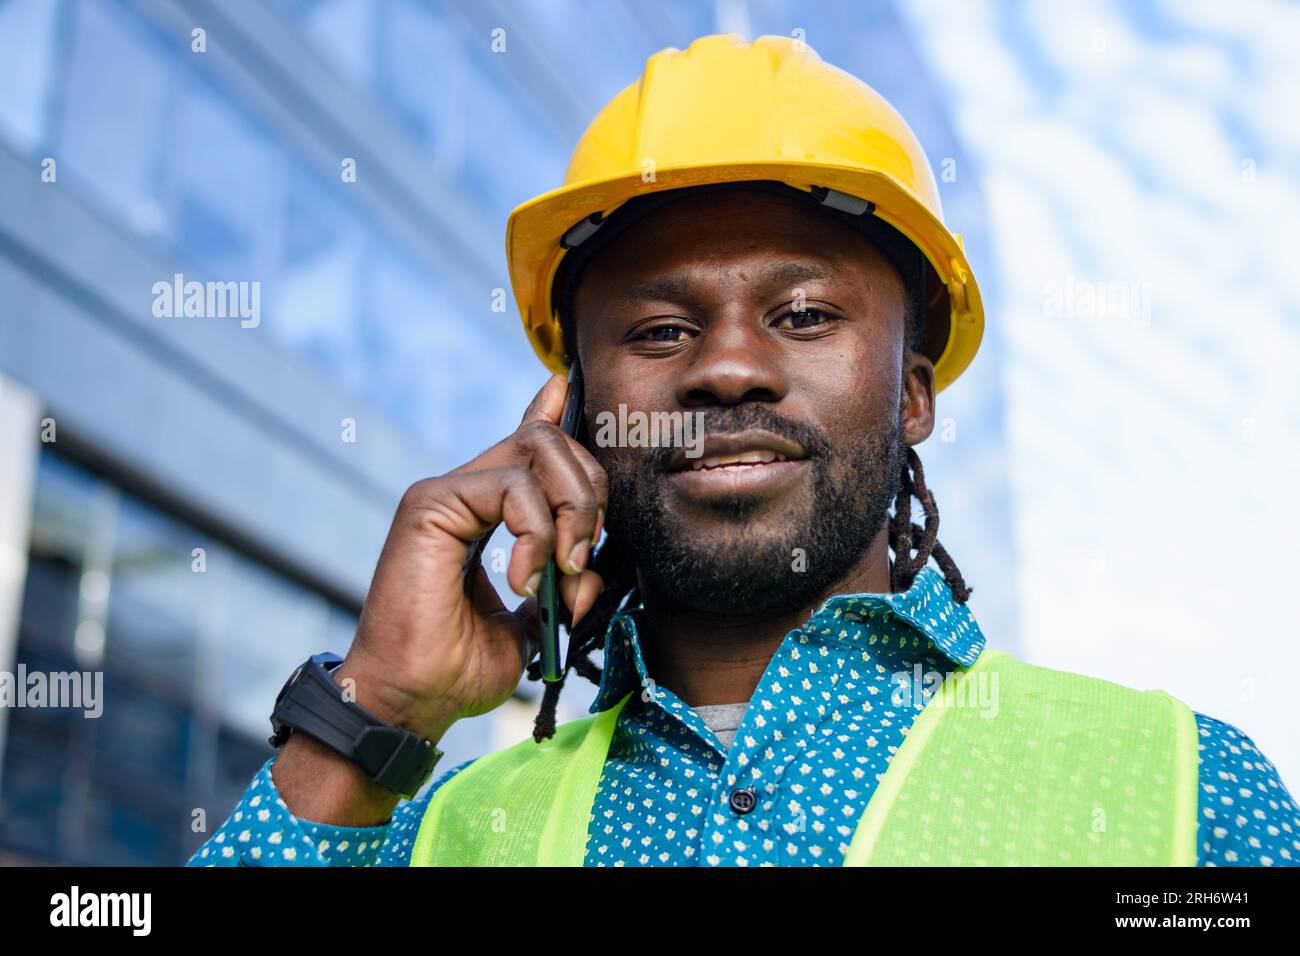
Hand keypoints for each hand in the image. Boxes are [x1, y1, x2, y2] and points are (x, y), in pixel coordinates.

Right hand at [336, 373, 607, 740]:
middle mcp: (462, 491)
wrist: (410, 702)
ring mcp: (444, 492)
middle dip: (590, 492)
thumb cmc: (458, 669)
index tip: (566, 386)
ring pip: (539, 448)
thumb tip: (589, 562)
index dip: (548, 412)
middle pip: (549, 441)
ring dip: (572, 511)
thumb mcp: (532, 620)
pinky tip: (524, 578)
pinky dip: (536, 532)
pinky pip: (513, 486)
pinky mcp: (431, 503)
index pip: (522, 443)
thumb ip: (559, 580)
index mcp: (480, 512)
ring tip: (563, 571)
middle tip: (584, 557)